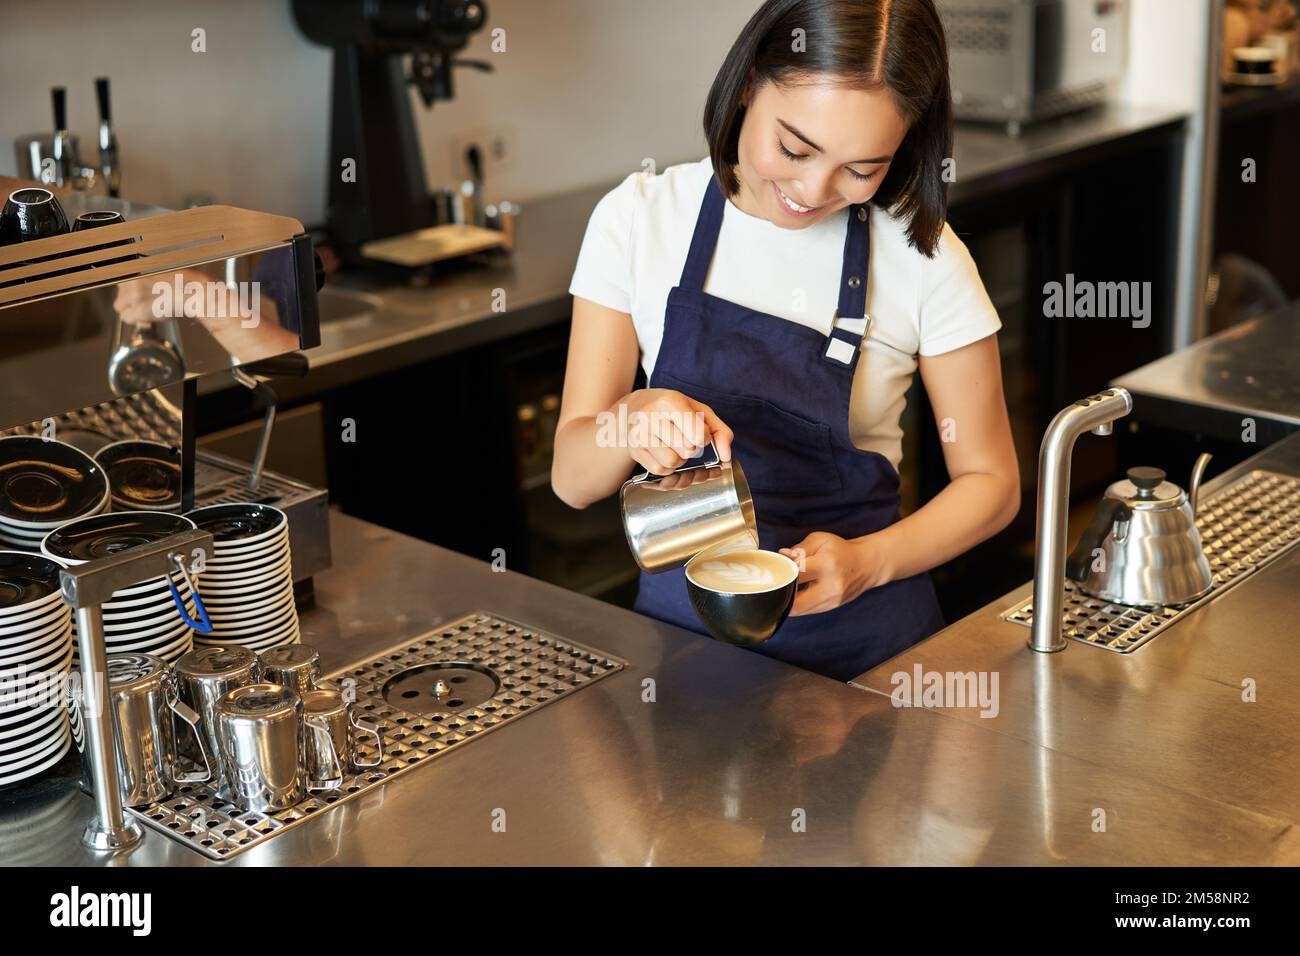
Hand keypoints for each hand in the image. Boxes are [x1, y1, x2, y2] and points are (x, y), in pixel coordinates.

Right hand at [614, 388, 733, 476]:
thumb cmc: (672, 410)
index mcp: (670, 402)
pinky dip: (666, 466)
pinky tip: (662, 452)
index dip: (702, 437)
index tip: (696, 431)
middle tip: (683, 437)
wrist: (633, 408)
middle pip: (687, 451)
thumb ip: (720, 431)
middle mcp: (651, 416)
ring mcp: (639, 434)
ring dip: (678, 459)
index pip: (697, 434)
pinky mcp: (634, 449)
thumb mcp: (698, 411)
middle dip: (691, 448)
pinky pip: (659, 469)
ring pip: (672, 463)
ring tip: (672, 446)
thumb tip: (726, 457)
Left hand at [781, 532, 890, 615]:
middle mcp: (830, 586)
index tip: (775, 569)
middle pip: (794, 601)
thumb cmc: (840, 550)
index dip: (780, 572)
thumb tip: (782, 556)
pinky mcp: (831, 608)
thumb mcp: (820, 540)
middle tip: (775, 584)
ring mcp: (832, 600)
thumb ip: (799, 549)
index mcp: (826, 565)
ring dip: (787, 600)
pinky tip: (796, 593)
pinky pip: (806, 611)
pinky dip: (797, 603)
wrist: (866, 565)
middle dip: (781, 594)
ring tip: (786, 587)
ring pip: (798, 610)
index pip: (795, 574)